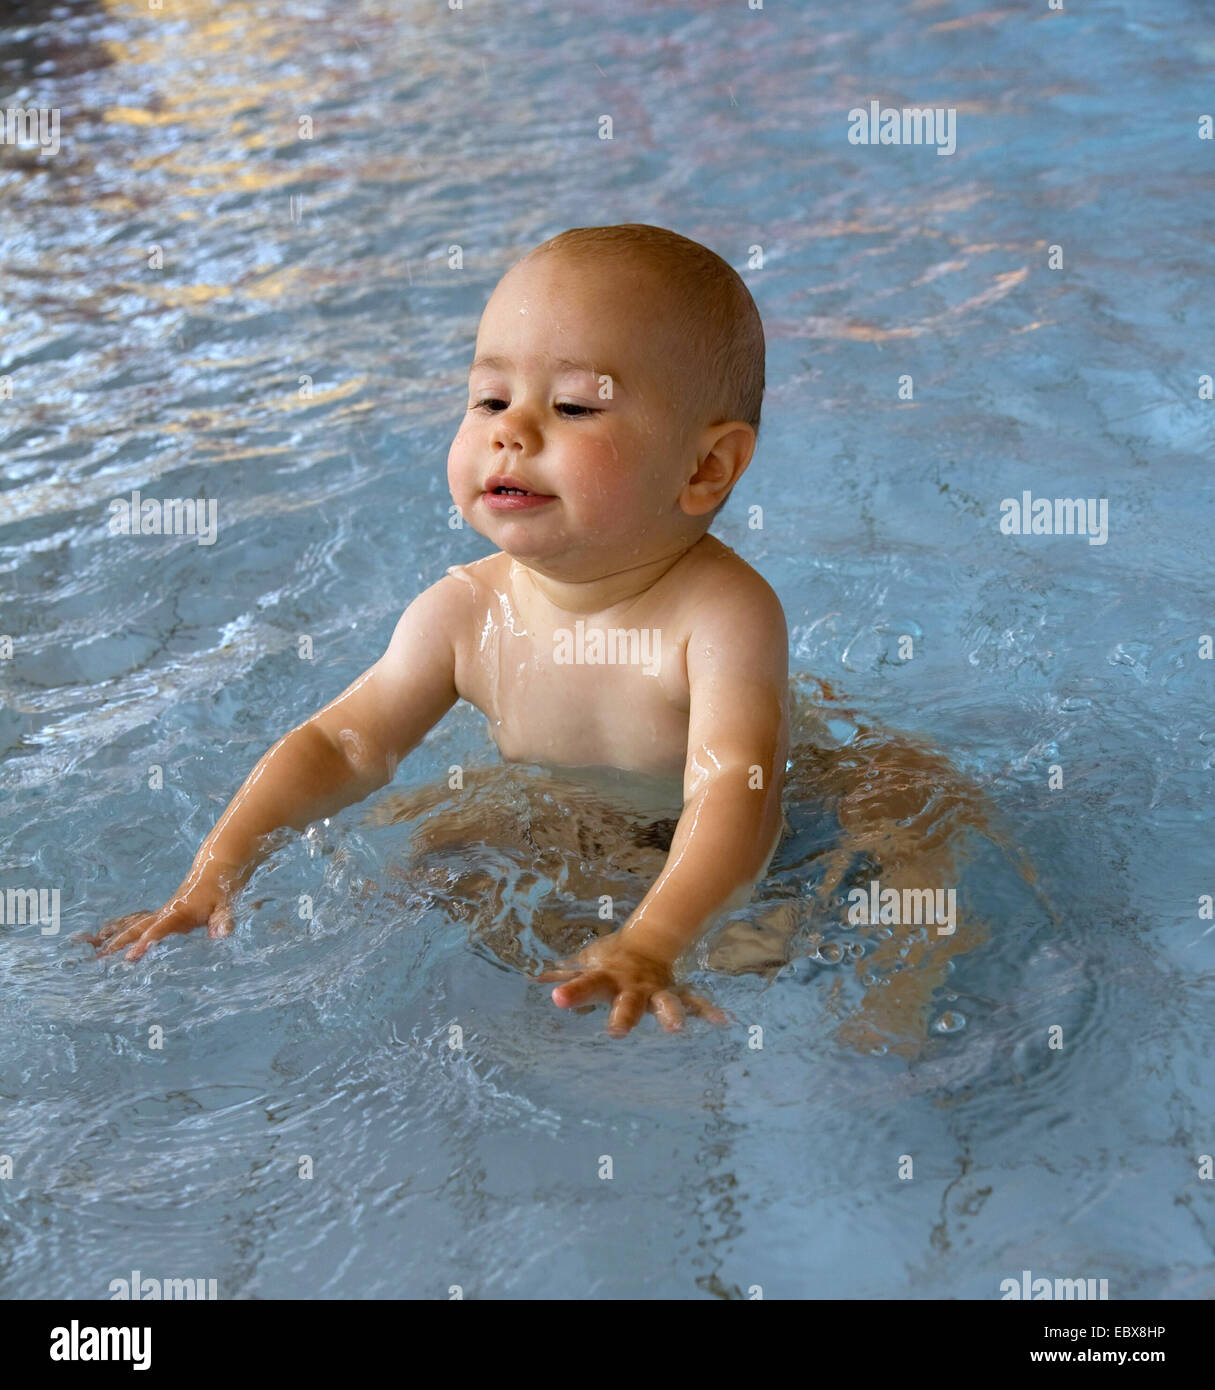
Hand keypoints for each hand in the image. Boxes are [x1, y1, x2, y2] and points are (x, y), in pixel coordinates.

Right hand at [85, 881, 234, 961]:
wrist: (215, 870)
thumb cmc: (222, 891)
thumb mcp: (227, 906)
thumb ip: (223, 920)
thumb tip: (220, 935)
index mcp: (179, 913)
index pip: (158, 930)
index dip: (145, 943)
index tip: (130, 958)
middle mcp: (166, 913)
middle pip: (138, 927)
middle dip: (119, 942)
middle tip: (99, 958)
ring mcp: (163, 913)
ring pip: (134, 925)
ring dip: (115, 936)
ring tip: (95, 951)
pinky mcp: (163, 914)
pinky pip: (140, 923)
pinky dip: (123, 929)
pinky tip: (108, 937)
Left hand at [535, 932, 729, 1037]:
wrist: (649, 943)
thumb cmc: (610, 961)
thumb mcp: (585, 965)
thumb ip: (561, 975)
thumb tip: (529, 977)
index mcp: (607, 980)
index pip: (585, 986)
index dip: (571, 993)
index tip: (556, 998)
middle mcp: (632, 987)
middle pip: (626, 1002)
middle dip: (623, 1016)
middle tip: (617, 1031)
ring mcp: (656, 990)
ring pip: (665, 1003)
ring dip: (670, 1015)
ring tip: (677, 1030)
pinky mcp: (676, 994)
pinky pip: (695, 1002)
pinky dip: (708, 1011)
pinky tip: (723, 1022)